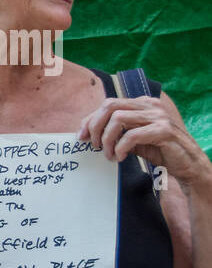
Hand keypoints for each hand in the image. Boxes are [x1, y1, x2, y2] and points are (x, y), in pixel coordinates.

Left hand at [78, 94, 211, 186]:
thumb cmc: (159, 150)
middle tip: (95, 146)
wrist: (187, 164)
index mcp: (142, 104)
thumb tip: (87, 134)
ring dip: (107, 140)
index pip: (108, 105)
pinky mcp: (163, 130)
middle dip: (95, 126)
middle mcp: (150, 105)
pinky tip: (119, 158)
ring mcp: (158, 116)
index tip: (81, 137)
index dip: (90, 120)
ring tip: (108, 155)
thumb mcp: (133, 139)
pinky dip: (120, 148)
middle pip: (110, 106)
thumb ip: (115, 133)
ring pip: (118, 119)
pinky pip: (132, 135)